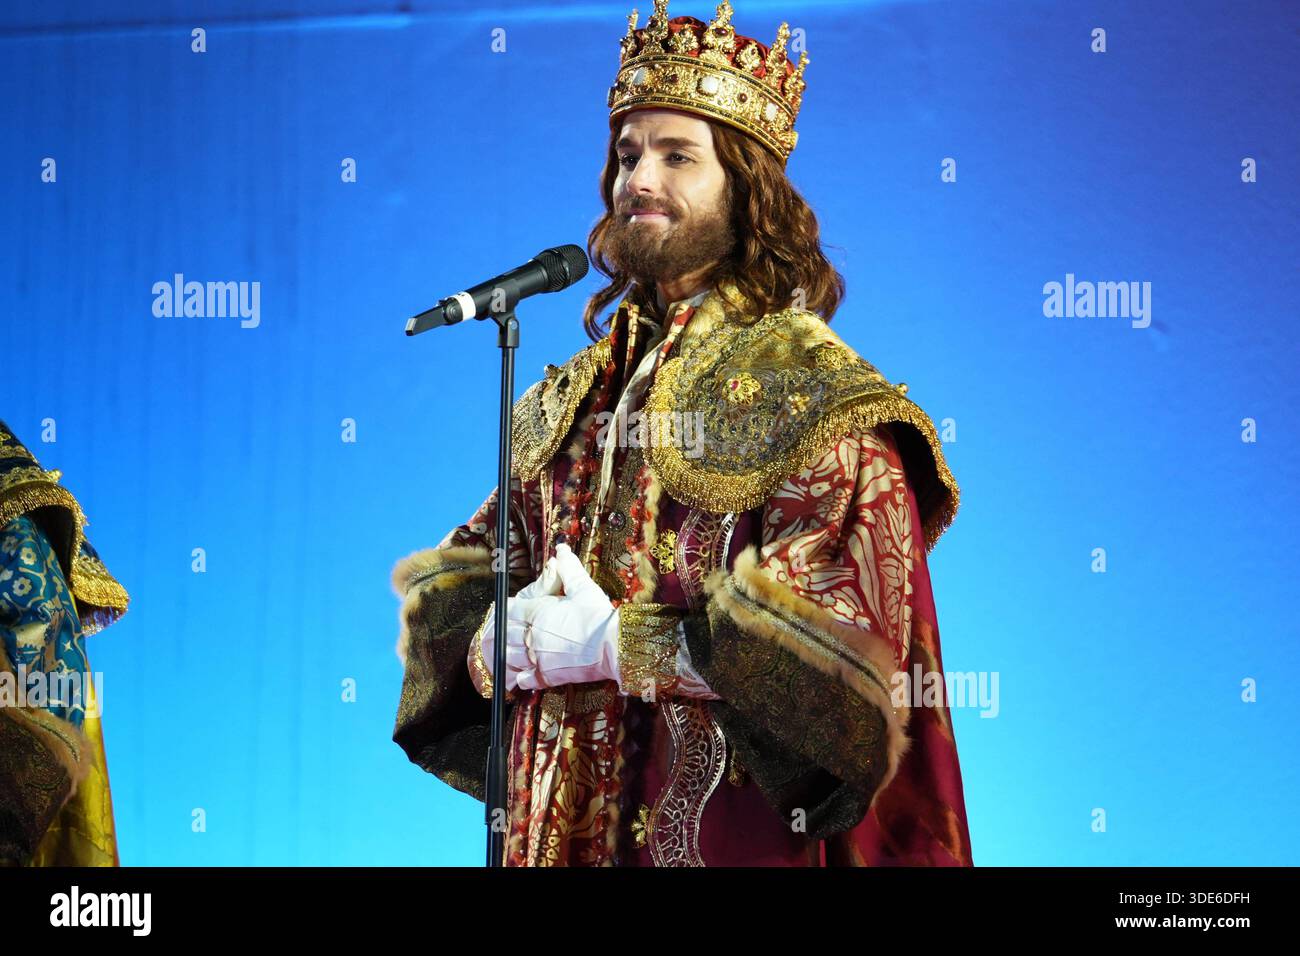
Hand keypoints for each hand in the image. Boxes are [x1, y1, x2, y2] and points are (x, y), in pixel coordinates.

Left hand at [480, 544, 620, 690]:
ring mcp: (537, 657)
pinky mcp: (547, 676)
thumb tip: (561, 549)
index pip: (511, 609)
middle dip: (503, 630)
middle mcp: (532, 635)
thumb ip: (569, 569)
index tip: (509, 607)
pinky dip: (520, 677)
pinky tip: (522, 675)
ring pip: (510, 656)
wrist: (613, 646)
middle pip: (506, 632)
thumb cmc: (599, 616)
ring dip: (507, 653)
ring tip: (507, 652)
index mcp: (538, 612)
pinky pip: (525, 678)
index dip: (508, 608)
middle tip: (502, 630)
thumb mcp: (583, 588)